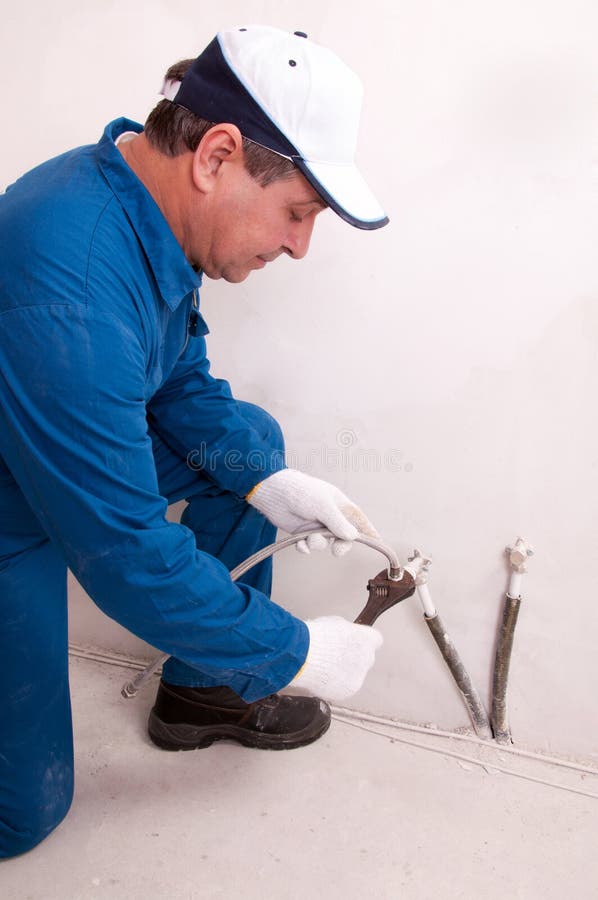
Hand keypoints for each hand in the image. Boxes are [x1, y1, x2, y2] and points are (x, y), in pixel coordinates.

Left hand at [247, 468, 378, 554]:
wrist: (273, 493)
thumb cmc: (301, 492)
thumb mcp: (323, 506)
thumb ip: (338, 523)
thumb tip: (353, 537)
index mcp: (339, 505)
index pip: (359, 519)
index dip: (368, 531)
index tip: (378, 542)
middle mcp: (329, 516)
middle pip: (343, 537)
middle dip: (341, 545)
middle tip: (336, 551)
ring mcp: (315, 524)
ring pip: (325, 543)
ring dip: (318, 543)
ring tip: (309, 537)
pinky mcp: (302, 532)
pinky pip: (309, 546)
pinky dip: (305, 547)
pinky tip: (300, 544)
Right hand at [290, 616, 382, 702]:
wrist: (304, 657)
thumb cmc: (316, 637)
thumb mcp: (335, 624)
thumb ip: (348, 633)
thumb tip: (346, 637)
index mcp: (367, 640)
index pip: (376, 640)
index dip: (363, 640)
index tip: (355, 641)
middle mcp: (367, 659)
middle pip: (366, 658)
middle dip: (354, 658)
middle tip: (336, 655)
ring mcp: (358, 677)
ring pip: (355, 674)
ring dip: (344, 672)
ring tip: (325, 666)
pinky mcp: (346, 691)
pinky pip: (343, 686)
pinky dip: (335, 683)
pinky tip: (322, 676)